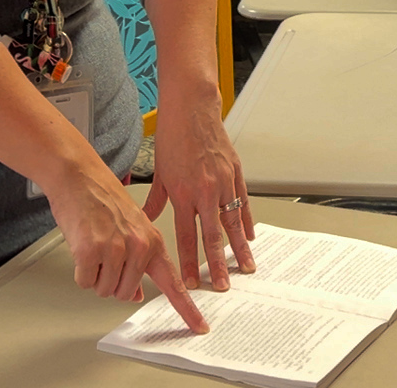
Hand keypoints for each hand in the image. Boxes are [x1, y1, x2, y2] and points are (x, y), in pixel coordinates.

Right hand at [47, 165, 208, 332]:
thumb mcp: (131, 230)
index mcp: (154, 242)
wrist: (80, 177)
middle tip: (104, 254)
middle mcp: (139, 246)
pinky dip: (80, 271)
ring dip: (95, 275)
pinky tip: (82, 246)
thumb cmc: (104, 200)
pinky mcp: (92, 250)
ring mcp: (117, 248)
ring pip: (104, 290)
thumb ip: (139, 263)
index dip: (187, 309)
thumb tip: (133, 294)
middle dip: (110, 281)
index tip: (200, 327)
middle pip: (124, 293)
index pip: (173, 283)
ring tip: (94, 246)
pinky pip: (85, 282)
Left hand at [144, 96, 256, 292]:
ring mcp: (223, 182)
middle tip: (222, 286)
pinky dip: (247, 221)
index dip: (189, 262)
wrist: (191, 110)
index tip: (192, 282)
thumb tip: (146, 220)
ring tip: (245, 268)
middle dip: (217, 265)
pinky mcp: (236, 172)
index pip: (186, 237)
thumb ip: (156, 201)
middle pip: (212, 236)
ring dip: (239, 249)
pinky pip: (243, 203)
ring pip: (233, 223)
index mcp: (183, 194)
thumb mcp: (160, 173)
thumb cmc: (173, 138)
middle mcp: (204, 191)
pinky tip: (250, 236)